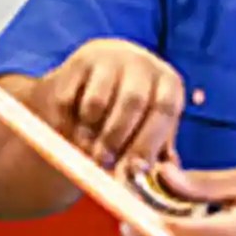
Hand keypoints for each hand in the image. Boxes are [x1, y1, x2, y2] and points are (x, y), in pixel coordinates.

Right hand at [32, 38, 184, 167]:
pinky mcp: (78, 62)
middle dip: (117, 139)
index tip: (135, 170)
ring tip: (89, 148)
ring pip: (97, 102)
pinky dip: (67, 123)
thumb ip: (158, 153)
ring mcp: (110, 58)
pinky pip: (67, 100)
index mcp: (168, 83)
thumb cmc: (133, 116)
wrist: (98, 80)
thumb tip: (165, 177)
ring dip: (90, 133)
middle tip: (104, 163)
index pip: (164, 109)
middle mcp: (142, 64)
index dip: (149, 142)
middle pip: (132, 102)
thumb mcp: (150, 128)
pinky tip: (74, 131)